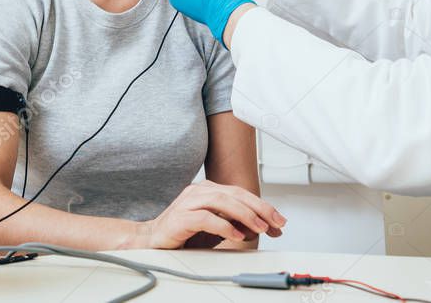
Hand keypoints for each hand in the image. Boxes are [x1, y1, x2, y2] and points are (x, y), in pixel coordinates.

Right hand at [138, 180, 285, 248]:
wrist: (152, 240)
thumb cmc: (184, 233)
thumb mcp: (216, 228)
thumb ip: (235, 223)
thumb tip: (260, 226)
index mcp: (209, 190)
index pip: (241, 194)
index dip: (263, 206)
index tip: (279, 221)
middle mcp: (200, 191)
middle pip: (236, 194)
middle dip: (260, 208)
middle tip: (276, 222)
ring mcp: (189, 202)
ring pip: (223, 201)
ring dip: (245, 215)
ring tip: (260, 228)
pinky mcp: (180, 217)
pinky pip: (206, 218)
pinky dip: (224, 226)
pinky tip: (237, 235)